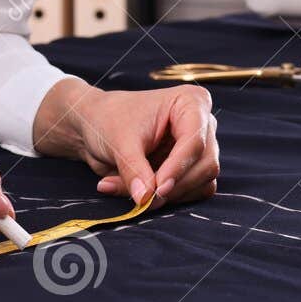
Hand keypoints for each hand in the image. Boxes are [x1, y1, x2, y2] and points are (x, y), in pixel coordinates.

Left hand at [33, 78, 218, 207]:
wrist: (95, 126)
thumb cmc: (108, 119)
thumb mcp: (118, 141)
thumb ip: (133, 169)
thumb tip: (145, 197)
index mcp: (190, 102)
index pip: (195, 141)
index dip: (178, 167)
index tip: (159, 189)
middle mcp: (202, 124)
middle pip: (205, 165)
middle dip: (174, 186)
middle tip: (143, 198)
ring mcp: (200, 148)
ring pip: (202, 183)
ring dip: (167, 195)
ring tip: (128, 189)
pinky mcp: (192, 169)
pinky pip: (192, 193)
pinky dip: (167, 199)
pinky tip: (138, 193)